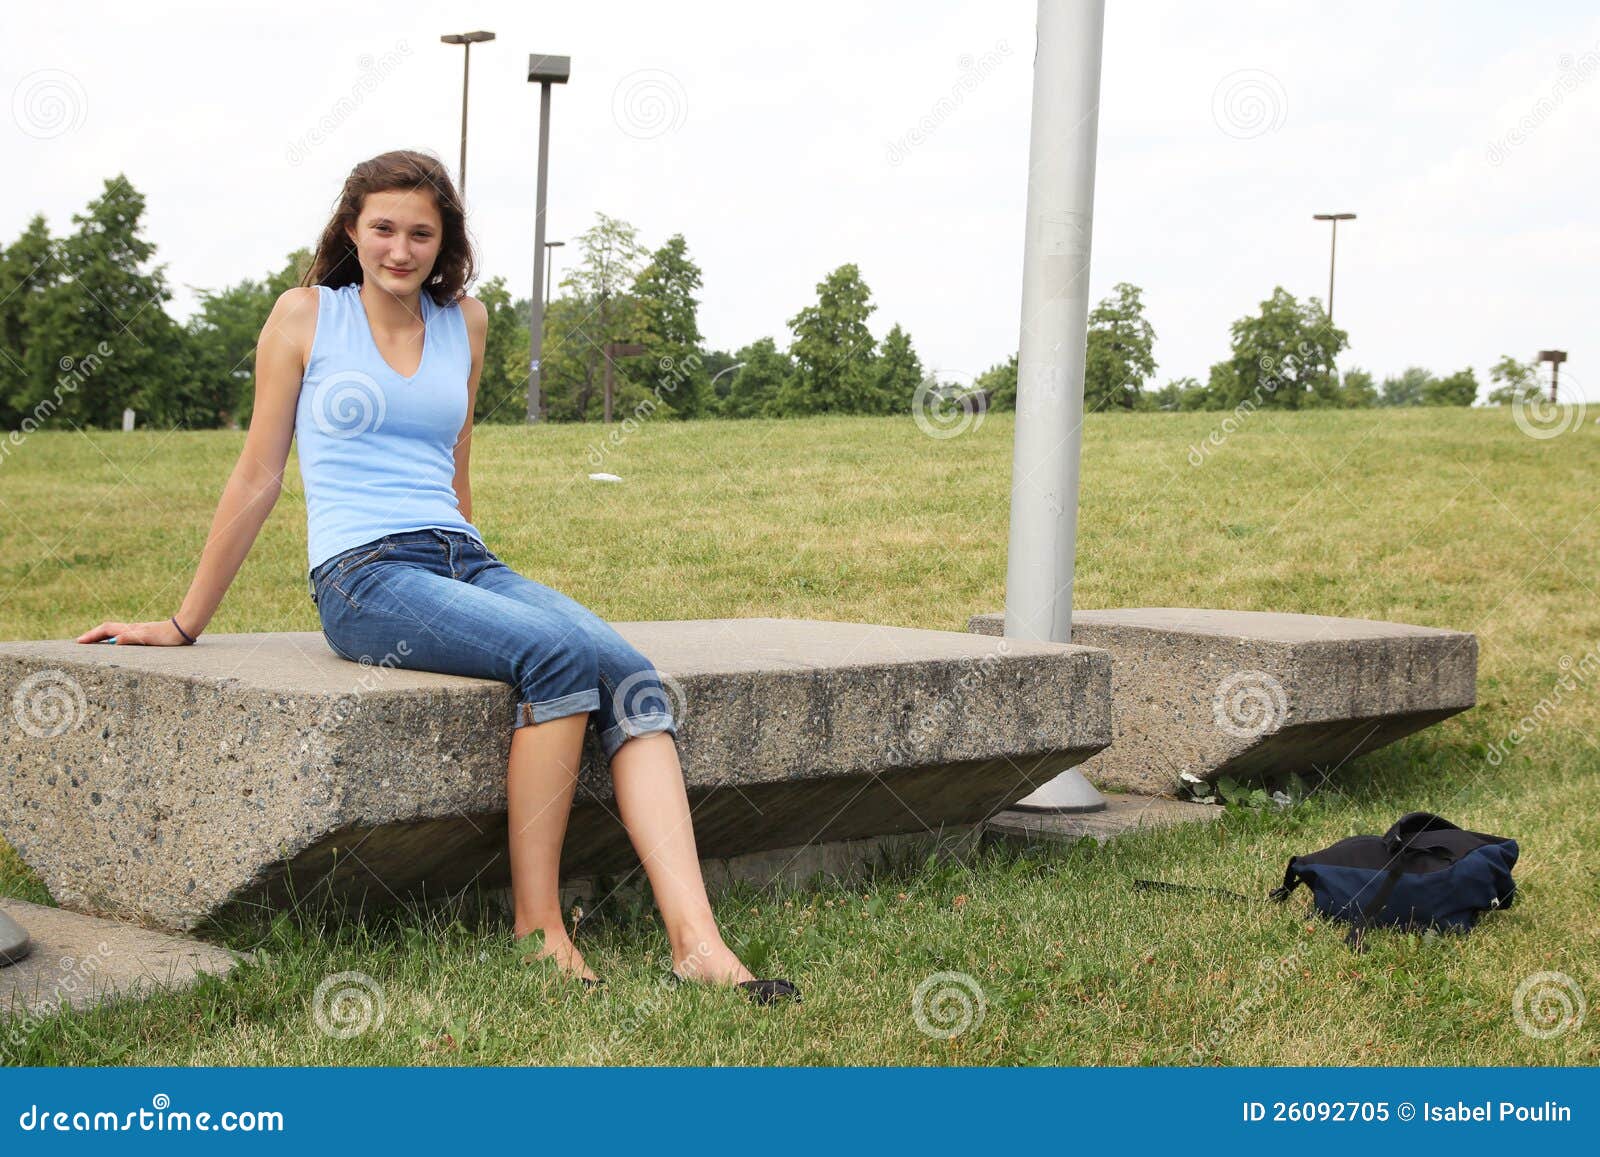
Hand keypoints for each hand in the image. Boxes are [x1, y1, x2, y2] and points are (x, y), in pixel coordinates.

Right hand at [76, 618, 193, 645]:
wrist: (185, 629)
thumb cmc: (168, 636)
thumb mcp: (149, 639)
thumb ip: (132, 638)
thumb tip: (114, 641)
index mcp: (130, 630)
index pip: (105, 630)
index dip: (91, 635)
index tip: (78, 641)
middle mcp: (132, 629)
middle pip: (107, 629)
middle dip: (93, 635)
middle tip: (80, 642)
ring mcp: (138, 630)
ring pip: (115, 631)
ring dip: (101, 636)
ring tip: (92, 643)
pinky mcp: (144, 634)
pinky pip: (123, 635)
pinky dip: (113, 638)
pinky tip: (115, 643)